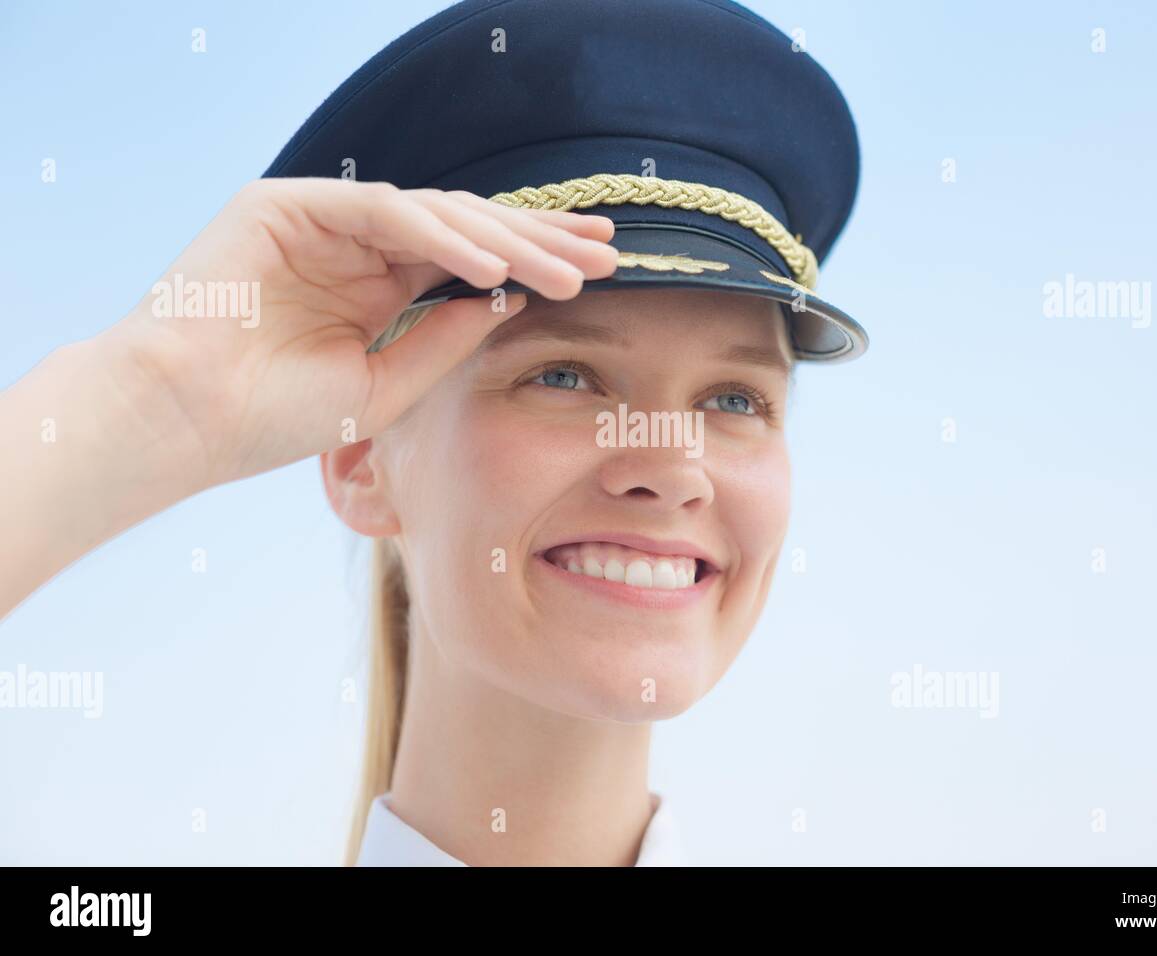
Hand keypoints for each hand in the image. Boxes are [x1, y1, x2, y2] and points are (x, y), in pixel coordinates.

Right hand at [105, 177, 618, 487]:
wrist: (184, 423)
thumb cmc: (272, 415)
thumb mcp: (384, 386)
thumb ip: (443, 341)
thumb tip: (509, 302)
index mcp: (377, 284)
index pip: (470, 260)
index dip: (535, 261)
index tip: (598, 273)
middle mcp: (357, 245)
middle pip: (466, 226)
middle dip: (540, 238)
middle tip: (609, 252)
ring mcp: (322, 219)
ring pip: (434, 213)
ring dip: (505, 238)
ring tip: (567, 268)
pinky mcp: (286, 204)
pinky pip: (381, 210)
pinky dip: (440, 234)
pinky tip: (494, 262)